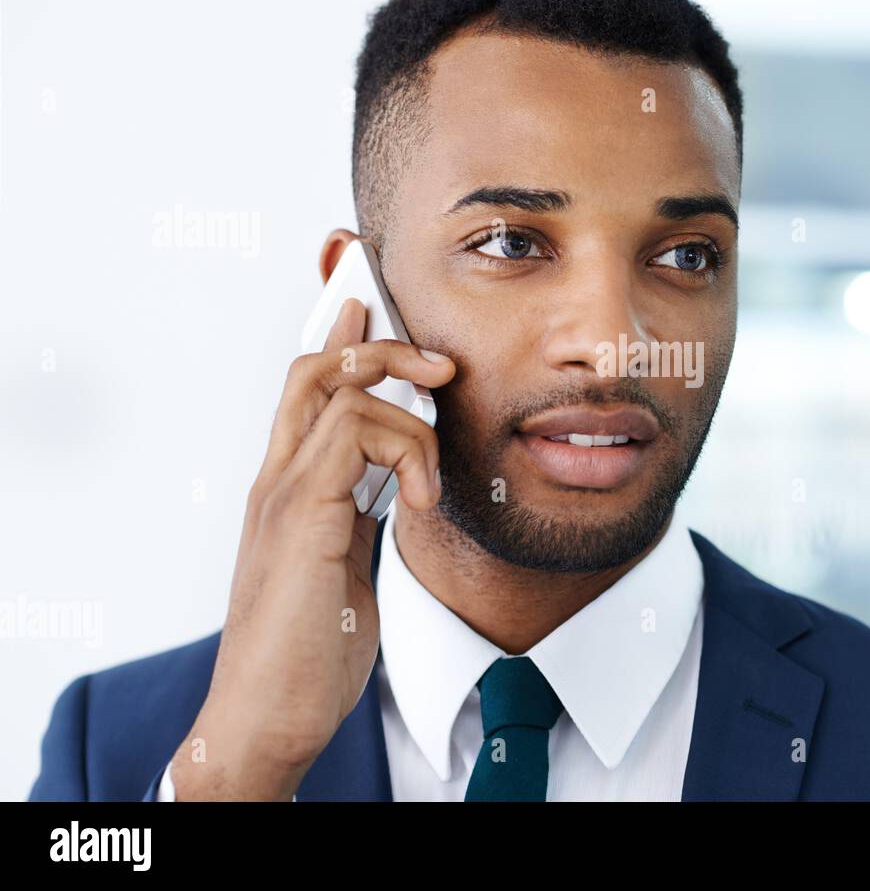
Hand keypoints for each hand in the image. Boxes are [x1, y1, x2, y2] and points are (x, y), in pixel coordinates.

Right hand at [170, 297, 454, 798]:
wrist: (267, 717)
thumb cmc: (306, 653)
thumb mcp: (344, 569)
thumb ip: (359, 519)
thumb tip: (394, 489)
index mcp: (290, 493)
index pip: (308, 395)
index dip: (341, 347)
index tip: (368, 313)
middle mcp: (277, 482)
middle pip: (314, 370)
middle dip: (379, 346)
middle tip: (439, 362)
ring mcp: (283, 495)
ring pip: (339, 390)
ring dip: (408, 413)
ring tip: (431, 478)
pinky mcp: (301, 515)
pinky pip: (351, 434)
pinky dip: (404, 450)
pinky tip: (423, 499)